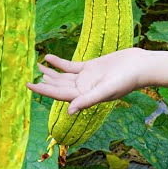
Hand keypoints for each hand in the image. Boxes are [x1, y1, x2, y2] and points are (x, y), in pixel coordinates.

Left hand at [26, 47, 148, 114]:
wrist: (139, 66)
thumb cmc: (126, 81)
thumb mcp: (106, 91)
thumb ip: (87, 100)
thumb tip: (69, 111)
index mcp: (84, 96)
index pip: (58, 94)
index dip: (42, 90)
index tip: (28, 85)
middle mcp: (82, 89)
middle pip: (58, 86)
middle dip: (43, 82)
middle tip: (27, 77)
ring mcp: (86, 78)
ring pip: (63, 76)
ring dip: (50, 72)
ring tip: (37, 66)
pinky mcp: (90, 67)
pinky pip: (71, 66)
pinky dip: (60, 62)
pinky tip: (49, 57)